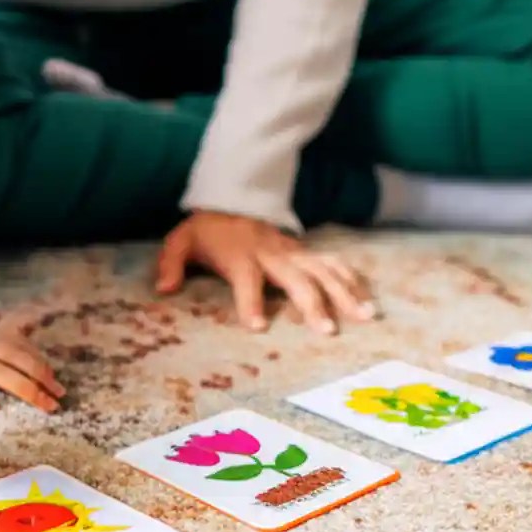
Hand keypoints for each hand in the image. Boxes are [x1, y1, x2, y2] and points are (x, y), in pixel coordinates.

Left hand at [155, 210, 376, 334]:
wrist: (232, 200)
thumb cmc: (206, 231)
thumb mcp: (180, 241)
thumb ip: (171, 264)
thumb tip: (163, 288)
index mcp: (239, 255)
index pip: (246, 279)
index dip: (250, 302)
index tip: (257, 327)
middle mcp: (271, 254)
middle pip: (296, 278)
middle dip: (312, 304)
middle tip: (327, 331)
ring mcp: (293, 253)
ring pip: (324, 271)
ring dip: (345, 293)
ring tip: (364, 317)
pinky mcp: (306, 253)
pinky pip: (334, 264)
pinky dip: (352, 280)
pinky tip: (367, 301)